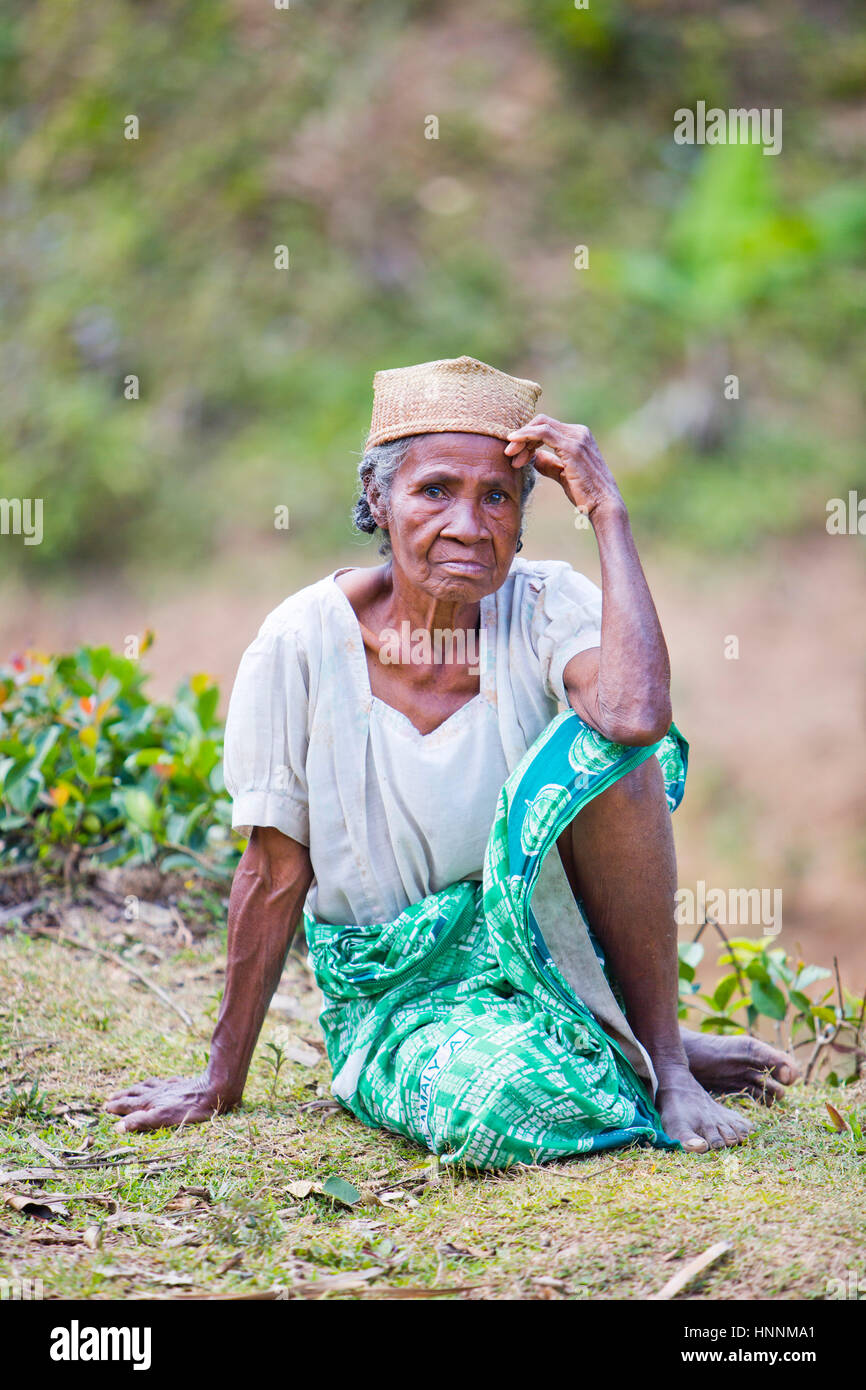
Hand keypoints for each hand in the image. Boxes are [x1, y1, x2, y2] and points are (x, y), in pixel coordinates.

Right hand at [103, 1073, 237, 1132]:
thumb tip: (117, 1127)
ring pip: (149, 1084)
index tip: (105, 1107)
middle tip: (112, 1097)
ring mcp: (170, 1086)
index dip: (116, 1106)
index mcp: (150, 1102)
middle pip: (136, 1092)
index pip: (128, 1104)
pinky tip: (164, 1082)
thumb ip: (139, 1122)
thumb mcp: (161, 1119)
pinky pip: (167, 1081)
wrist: (213, 1091)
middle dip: (123, 1095)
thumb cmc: (188, 1109)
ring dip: (138, 1087)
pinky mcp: (183, 1083)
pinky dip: (160, 1082)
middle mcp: (157, 1092)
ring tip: (133, 1087)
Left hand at [504, 415, 624, 520]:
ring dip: (522, 438)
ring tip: (511, 455)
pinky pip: (542, 433)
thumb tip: (533, 457)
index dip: (528, 437)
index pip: (546, 427)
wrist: (603, 505)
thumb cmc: (586, 494)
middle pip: (541, 422)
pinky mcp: (572, 446)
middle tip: (509, 453)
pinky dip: (526, 436)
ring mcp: (577, 437)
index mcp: (579, 436)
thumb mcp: (563, 475)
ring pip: (540, 424)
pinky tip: (514, 443)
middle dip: (522, 436)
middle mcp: (579, 432)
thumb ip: (549, 464)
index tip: (515, 455)